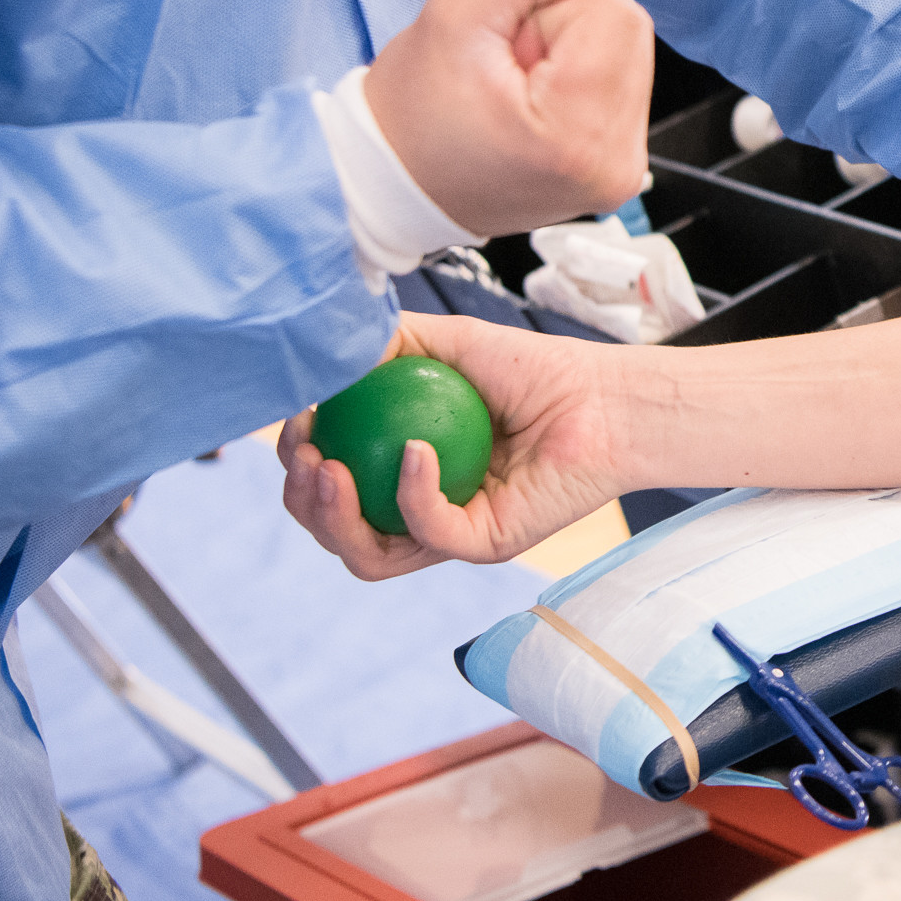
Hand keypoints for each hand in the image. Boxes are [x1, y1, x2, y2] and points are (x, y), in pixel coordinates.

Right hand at [276, 313, 635, 580]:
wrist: (603, 396)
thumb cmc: (534, 369)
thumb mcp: (447, 344)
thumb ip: (386, 344)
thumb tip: (322, 353)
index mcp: (399, 473)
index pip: (330, 487)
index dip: (298, 464)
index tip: (298, 421)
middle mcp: (418, 512)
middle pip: (335, 532)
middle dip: (302, 500)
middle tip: (307, 453)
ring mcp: (449, 534)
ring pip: (368, 556)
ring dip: (334, 517)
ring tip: (329, 467)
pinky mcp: (485, 545)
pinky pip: (432, 534)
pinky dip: (413, 494)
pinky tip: (413, 451)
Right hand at [363, 0, 652, 235]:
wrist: (398, 186)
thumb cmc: (415, 112)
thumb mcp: (454, 13)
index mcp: (581, 135)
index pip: (615, 11)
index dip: (552, 12)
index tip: (506, 52)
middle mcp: (617, 164)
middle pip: (626, 32)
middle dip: (565, 34)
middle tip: (506, 72)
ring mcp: (622, 172)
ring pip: (624, 56)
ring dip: (571, 59)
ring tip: (515, 94)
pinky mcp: (619, 171)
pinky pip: (618, 90)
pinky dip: (576, 86)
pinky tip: (532, 111)